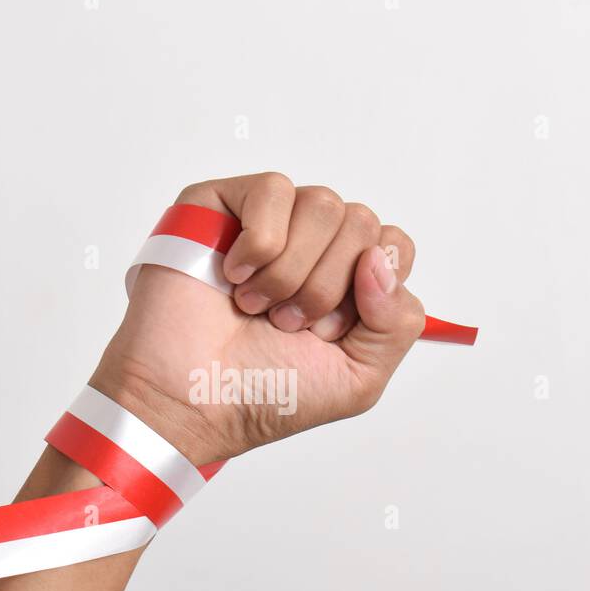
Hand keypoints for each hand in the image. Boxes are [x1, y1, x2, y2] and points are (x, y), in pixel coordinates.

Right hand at [90, 172, 427, 463]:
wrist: (191, 399)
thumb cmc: (262, 394)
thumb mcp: (359, 378)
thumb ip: (398, 322)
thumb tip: (379, 257)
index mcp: (349, 280)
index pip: (394, 245)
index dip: (371, 288)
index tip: (329, 330)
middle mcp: (314, 245)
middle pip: (363, 222)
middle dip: (326, 287)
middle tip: (284, 324)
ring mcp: (271, 221)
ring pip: (324, 204)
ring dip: (291, 272)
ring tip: (256, 306)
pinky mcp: (225, 202)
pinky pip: (275, 191)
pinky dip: (259, 243)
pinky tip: (233, 275)